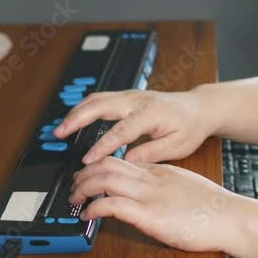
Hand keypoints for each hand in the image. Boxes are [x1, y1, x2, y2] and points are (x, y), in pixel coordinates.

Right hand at [53, 89, 216, 163]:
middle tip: (59, 134)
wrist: (198, 107)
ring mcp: (131, 95)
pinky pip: (101, 98)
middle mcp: (138, 100)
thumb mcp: (177, 146)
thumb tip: (126, 162)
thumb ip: (150, 153)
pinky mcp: (127, 96)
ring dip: (77, 112)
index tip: (87, 160)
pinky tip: (74, 118)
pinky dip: (85, 107)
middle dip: (77, 119)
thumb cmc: (190, 127)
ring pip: (97, 98)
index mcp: (150, 113)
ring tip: (61, 128)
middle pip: (101, 105)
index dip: (102, 146)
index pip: (121, 131)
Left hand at [69, 157, 245, 252]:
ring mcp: (150, 195)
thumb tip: (149, 192)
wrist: (231, 217)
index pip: (120, 160)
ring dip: (82, 188)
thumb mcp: (185, 187)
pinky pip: (112, 205)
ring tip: (74, 199)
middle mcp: (151, 178)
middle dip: (83, 174)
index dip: (98, 167)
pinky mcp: (150, 215)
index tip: (88, 177)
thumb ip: (165, 185)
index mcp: (160, 171)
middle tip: (74, 187)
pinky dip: (93, 208)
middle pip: (106, 164)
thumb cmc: (213, 208)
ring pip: (104, 178)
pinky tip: (87, 215)